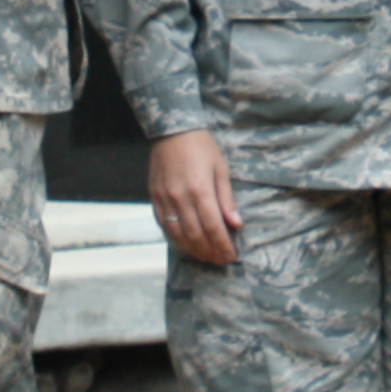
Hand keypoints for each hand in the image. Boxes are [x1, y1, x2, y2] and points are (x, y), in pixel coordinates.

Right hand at [146, 129, 239, 266]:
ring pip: (178, 234)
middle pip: (195, 235)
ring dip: (192, 249)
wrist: (172, 131)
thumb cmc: (201, 146)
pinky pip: (163, 224)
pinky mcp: (154, 197)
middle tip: (220, 260)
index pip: (213, 227)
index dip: (223, 245)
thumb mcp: (221, 169)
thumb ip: (226, 198)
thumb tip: (236, 223)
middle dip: (209, 251)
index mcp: (200, 190)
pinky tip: (185, 244)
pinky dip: (175, 238)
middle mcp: (180, 198)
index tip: (230, 255)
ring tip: (205, 256)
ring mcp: (164, 198)